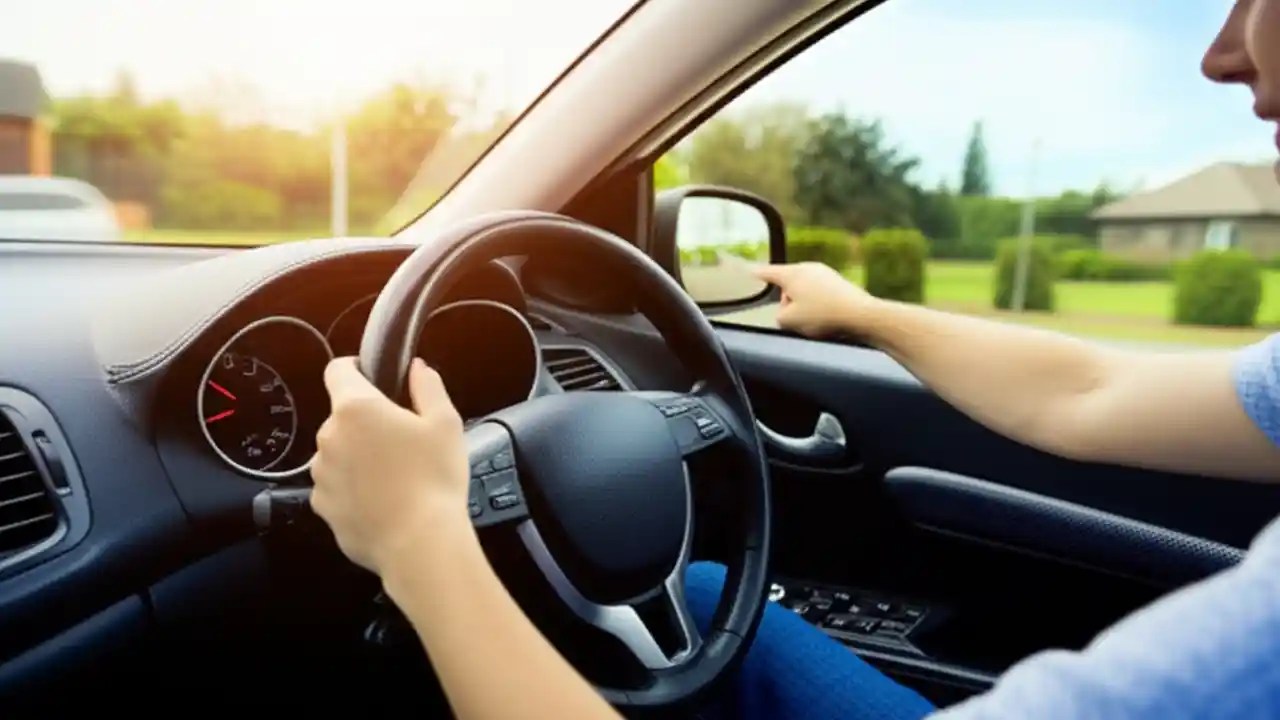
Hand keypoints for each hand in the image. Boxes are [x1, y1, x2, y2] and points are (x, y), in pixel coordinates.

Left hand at [311, 357, 470, 575]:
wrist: (420, 544)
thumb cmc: (435, 479)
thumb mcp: (445, 424)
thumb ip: (428, 387)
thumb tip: (416, 368)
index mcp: (355, 408)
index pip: (337, 370)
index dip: (353, 368)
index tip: (372, 377)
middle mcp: (328, 437)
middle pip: (342, 417)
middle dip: (365, 423)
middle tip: (401, 441)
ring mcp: (321, 475)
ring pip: (337, 453)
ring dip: (357, 457)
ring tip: (393, 477)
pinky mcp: (322, 507)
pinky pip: (336, 487)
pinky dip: (353, 489)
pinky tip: (382, 502)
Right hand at [752, 262, 878, 337]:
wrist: (861, 314)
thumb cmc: (823, 315)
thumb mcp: (789, 321)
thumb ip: (778, 316)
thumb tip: (786, 313)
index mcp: (792, 274)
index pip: (769, 272)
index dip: (757, 274)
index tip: (750, 270)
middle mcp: (808, 268)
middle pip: (788, 284)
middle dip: (787, 301)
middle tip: (795, 319)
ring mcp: (825, 273)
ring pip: (804, 290)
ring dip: (804, 305)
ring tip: (816, 321)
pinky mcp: (839, 282)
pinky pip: (820, 295)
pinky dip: (819, 306)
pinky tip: (829, 318)